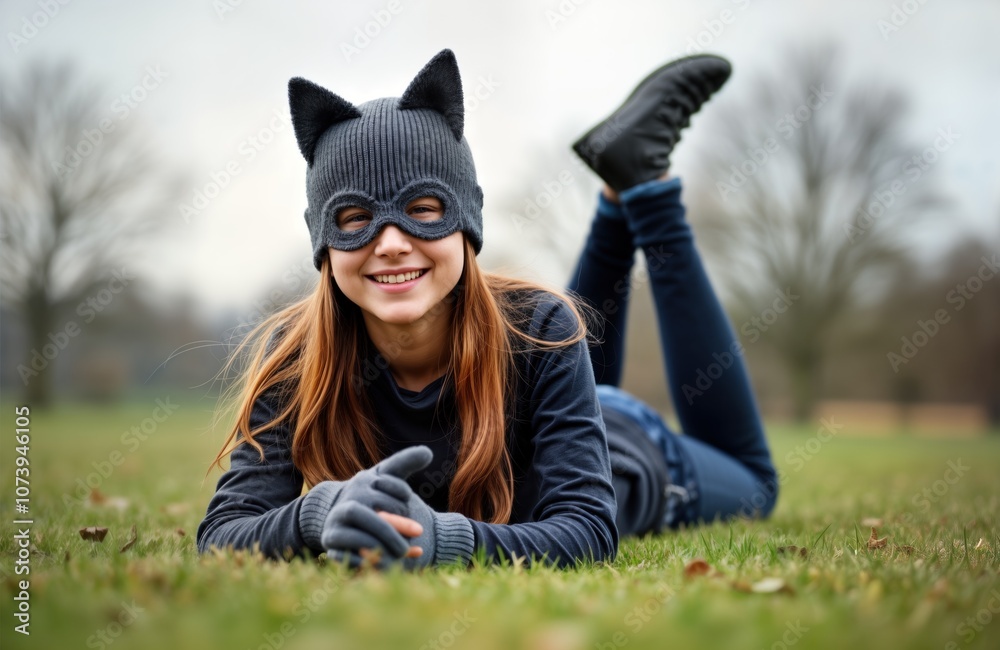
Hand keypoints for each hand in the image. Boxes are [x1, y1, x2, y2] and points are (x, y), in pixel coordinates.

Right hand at [320, 446, 431, 562]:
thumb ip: (405, 462)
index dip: (399, 491)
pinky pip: (349, 556)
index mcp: (362, 483)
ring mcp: (336, 524)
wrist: (337, 514)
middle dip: (396, 523)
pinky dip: (369, 560)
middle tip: (418, 531)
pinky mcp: (333, 545)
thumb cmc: (369, 495)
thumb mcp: (384, 476)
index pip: (383, 485)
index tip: (409, 497)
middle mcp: (347, 503)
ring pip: (358, 535)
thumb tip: (428, 452)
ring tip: (404, 551)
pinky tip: (388, 564)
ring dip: (383, 545)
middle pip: (371, 513)